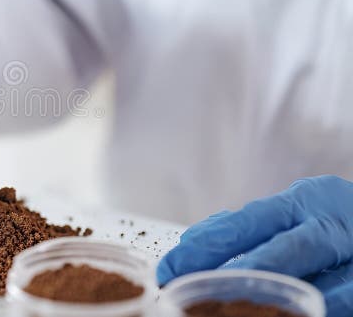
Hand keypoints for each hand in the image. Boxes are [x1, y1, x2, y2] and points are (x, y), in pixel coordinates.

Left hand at [158, 175, 352, 315]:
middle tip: (197, 288)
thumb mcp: (291, 214)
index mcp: (302, 202)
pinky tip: (297, 316)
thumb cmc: (326, 222)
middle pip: (284, 248)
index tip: (171, 265)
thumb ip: (247, 227)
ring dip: (278, 296)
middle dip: (239, 274)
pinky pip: (348, 296)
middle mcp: (330, 224)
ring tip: (237, 308)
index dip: (210, 244)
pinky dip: (322, 307)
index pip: (250, 221)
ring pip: (322, 279)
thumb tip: (193, 241)